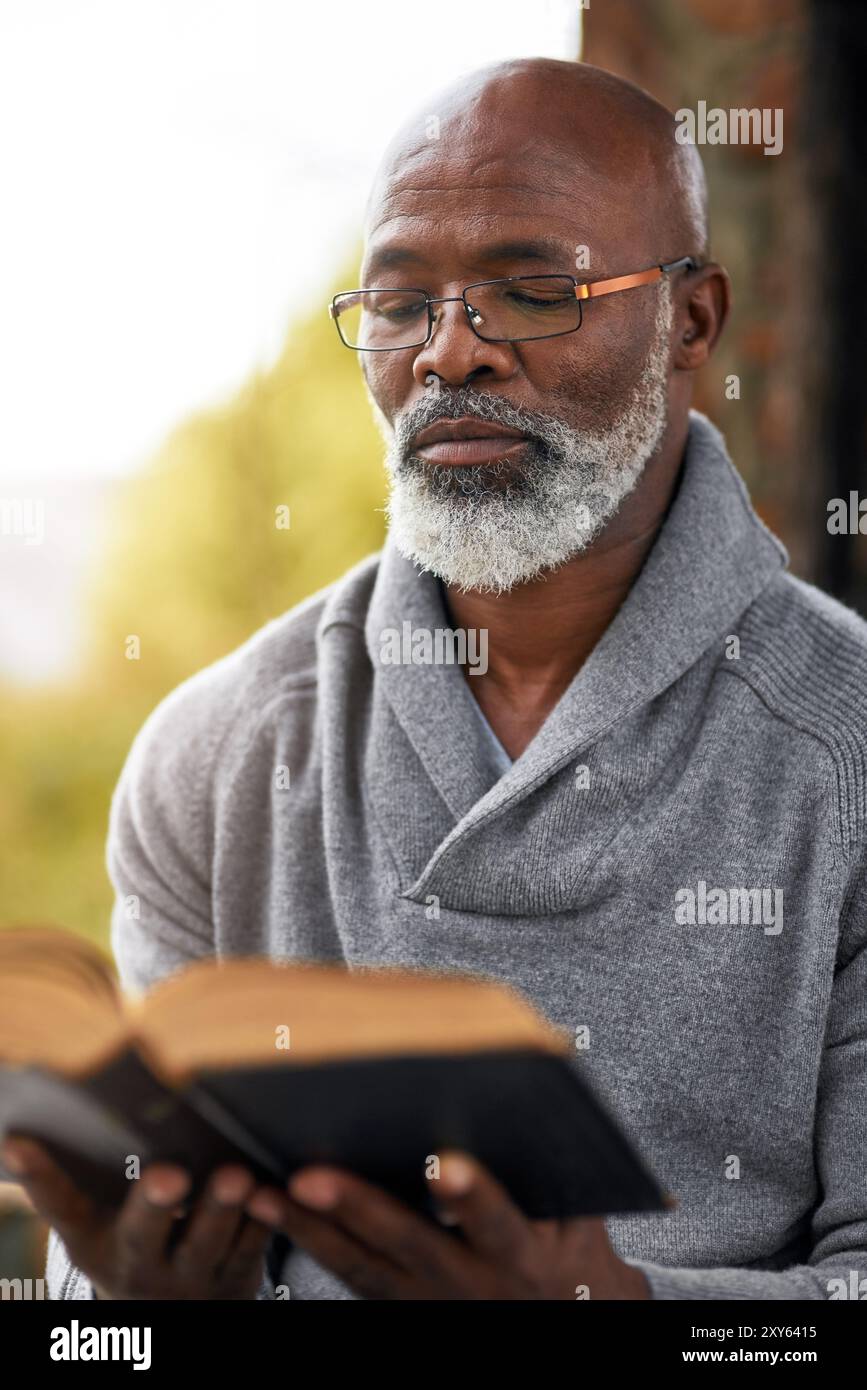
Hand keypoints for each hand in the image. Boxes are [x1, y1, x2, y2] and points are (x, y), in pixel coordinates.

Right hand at [2, 1135, 273, 1299]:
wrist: (177, 1314)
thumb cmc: (141, 1239)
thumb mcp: (106, 1222)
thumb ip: (92, 1172)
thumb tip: (60, 1099)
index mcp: (97, 1241)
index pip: (60, 1208)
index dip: (39, 1177)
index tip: (18, 1140)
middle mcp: (137, 1264)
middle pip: (142, 1234)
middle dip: (153, 1204)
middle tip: (168, 1174)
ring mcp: (188, 1277)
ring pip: (207, 1242)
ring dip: (223, 1209)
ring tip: (236, 1176)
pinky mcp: (237, 1278)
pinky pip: (254, 1246)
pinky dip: (266, 1217)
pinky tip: (276, 1187)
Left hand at [246, 1151, 649, 1299]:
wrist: (566, 1324)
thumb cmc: (570, 1251)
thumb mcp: (576, 1214)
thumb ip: (544, 1167)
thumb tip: (517, 1094)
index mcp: (522, 1255)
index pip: (497, 1223)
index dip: (471, 1197)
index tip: (445, 1165)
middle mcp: (469, 1285)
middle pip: (406, 1246)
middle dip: (356, 1209)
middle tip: (309, 1176)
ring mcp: (428, 1303)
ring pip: (360, 1267)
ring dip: (307, 1229)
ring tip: (259, 1191)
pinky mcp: (399, 1310)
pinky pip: (349, 1276)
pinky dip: (308, 1241)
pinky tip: (270, 1208)